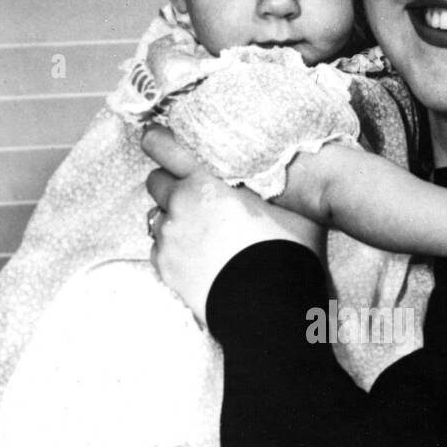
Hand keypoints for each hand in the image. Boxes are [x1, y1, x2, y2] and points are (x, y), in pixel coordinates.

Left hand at [142, 124, 321, 325]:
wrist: (268, 306)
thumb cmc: (285, 251)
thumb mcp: (290, 206)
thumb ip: (270, 183)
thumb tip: (281, 167)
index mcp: (206, 181)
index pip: (164, 146)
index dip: (158, 141)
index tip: (155, 140)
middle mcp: (180, 205)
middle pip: (156, 181)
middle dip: (170, 185)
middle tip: (194, 196)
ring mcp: (169, 238)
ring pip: (157, 217)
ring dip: (172, 219)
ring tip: (198, 234)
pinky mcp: (165, 268)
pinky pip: (160, 249)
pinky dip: (173, 250)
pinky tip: (197, 258)